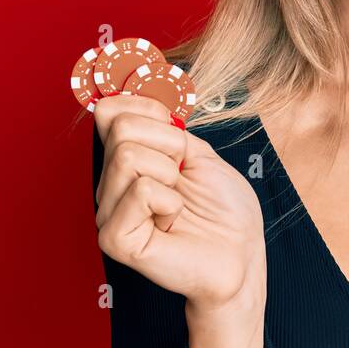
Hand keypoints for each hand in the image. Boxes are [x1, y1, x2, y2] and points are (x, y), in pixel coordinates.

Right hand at [93, 94, 265, 314]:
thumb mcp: (199, 153)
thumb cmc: (224, 210)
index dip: (148, 109)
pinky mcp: (114, 238)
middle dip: (170, 147)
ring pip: (128, 155)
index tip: (177, 137)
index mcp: (125, 162)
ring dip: (170, 176)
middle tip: (182, 180)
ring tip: (178, 204)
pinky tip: (171, 225)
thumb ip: (165, 127)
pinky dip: (170, 204)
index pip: (109, 109)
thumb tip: (137, 92)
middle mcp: (109, 184)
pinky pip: (141, 191)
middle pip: (121, 127)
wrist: (241, 255)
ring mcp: (107, 212)